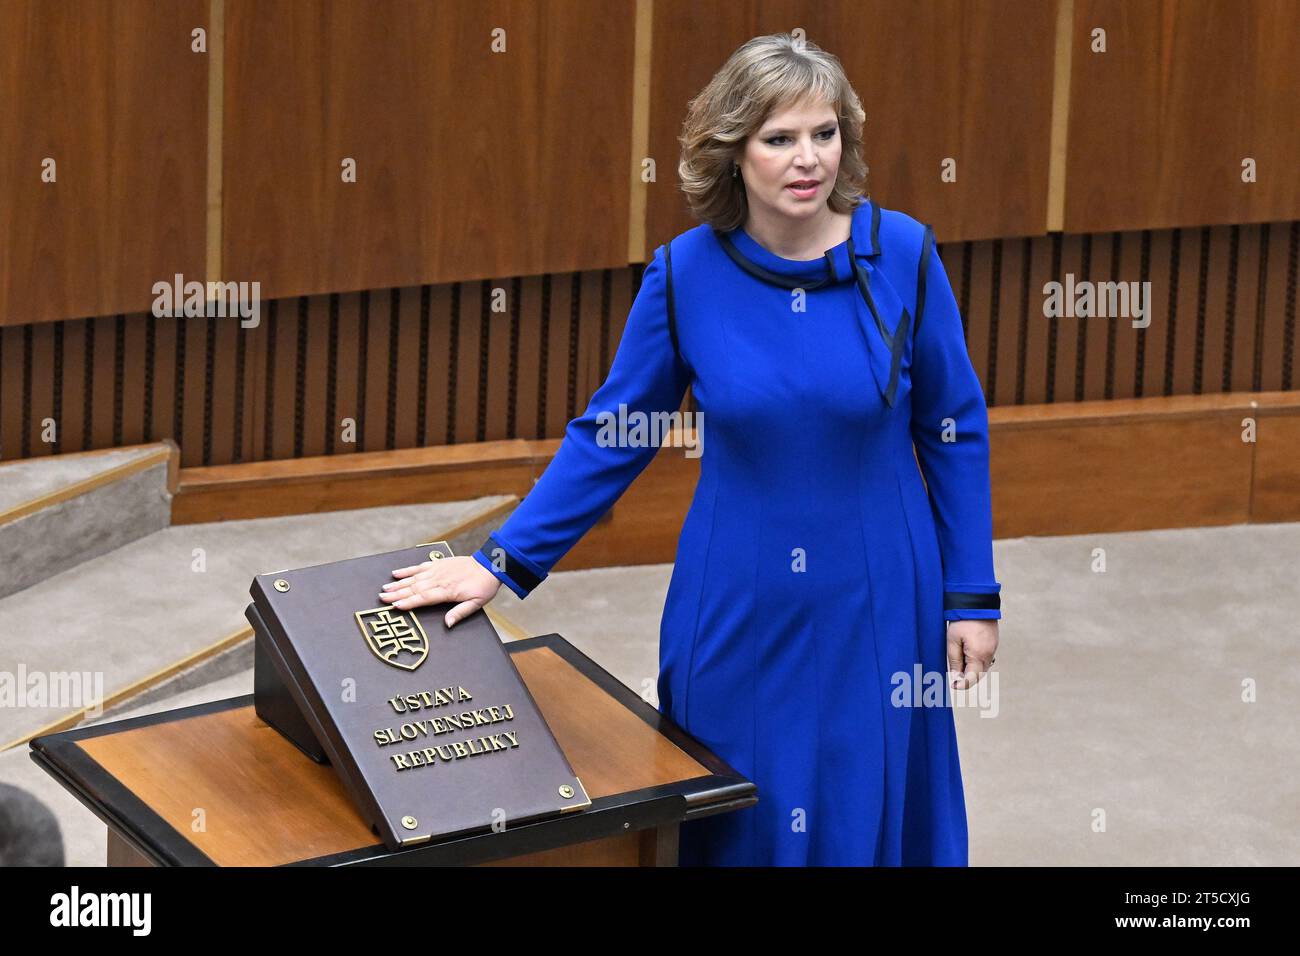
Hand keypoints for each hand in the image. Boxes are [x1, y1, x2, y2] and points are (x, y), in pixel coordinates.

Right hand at [378, 556, 502, 627]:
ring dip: (398, 584)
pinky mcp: (438, 564)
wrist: (490, 565)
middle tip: (381, 598)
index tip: (396, 605)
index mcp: (447, 591)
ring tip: (384, 589)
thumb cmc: (483, 586)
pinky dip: (407, 570)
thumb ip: (460, 613)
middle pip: (414, 588)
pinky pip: (419, 567)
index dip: (409, 602)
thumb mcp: (476, 603)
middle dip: (397, 594)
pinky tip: (396, 574)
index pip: (424, 598)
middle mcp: (439, 580)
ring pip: (414, 578)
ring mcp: (437, 570)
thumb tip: (448, 624)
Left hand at [946, 619, 997, 689]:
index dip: (962, 685)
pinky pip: (986, 659)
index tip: (953, 686)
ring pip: (983, 668)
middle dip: (967, 679)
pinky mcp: (993, 644)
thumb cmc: (962, 621)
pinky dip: (977, 662)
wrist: (977, 604)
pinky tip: (967, 657)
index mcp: (978, 655)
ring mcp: (993, 649)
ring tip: (959, 665)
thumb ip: (954, 660)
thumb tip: (955, 676)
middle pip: (979, 675)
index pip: (972, 678)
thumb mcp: (952, 640)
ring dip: (972, 671)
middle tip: (954, 678)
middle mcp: (988, 655)